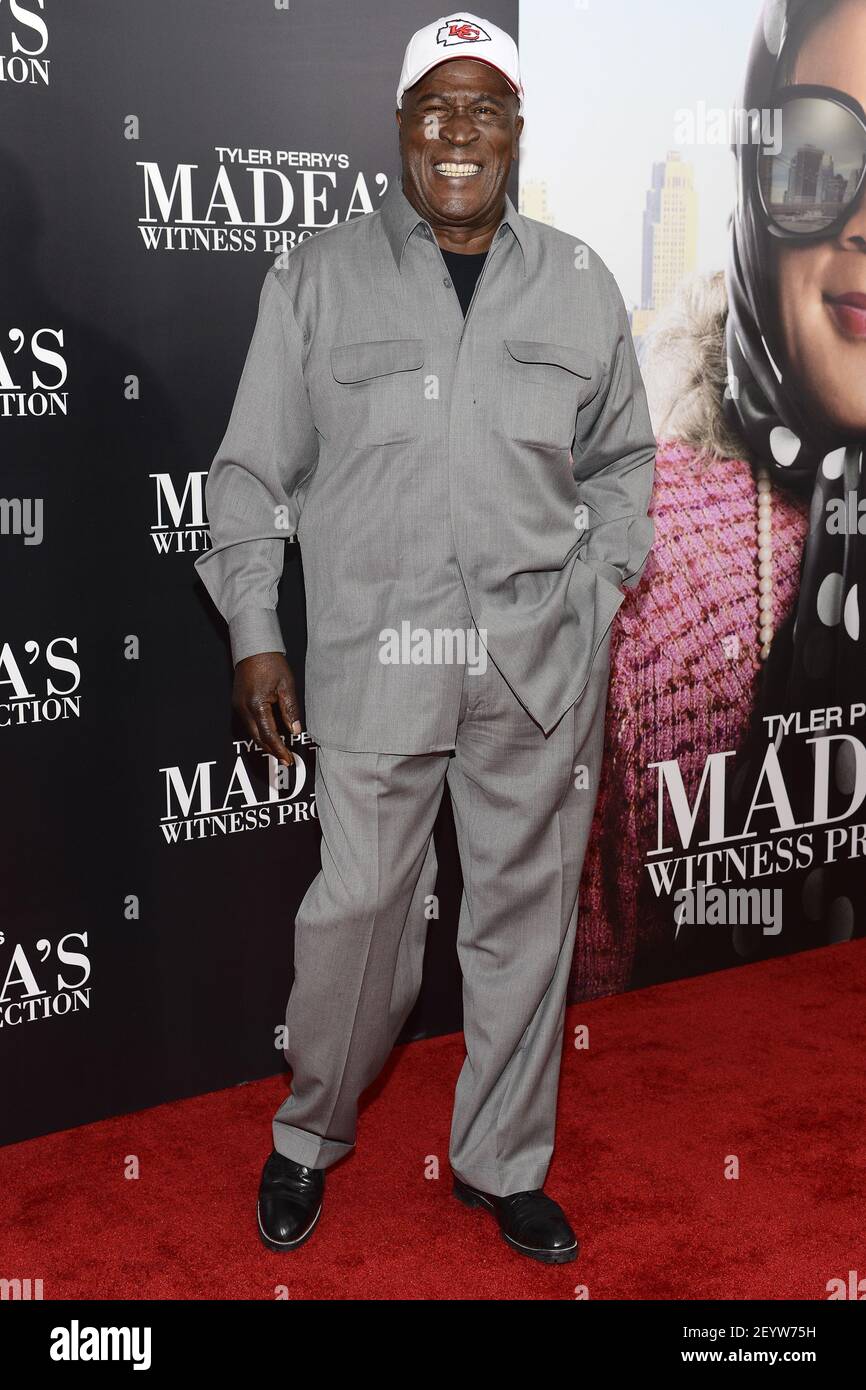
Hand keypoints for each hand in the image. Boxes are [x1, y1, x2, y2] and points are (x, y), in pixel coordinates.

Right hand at [232, 652, 301, 766]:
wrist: (253, 648)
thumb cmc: (271, 663)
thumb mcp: (286, 686)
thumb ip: (290, 710)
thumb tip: (295, 730)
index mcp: (256, 704)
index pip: (268, 734)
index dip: (279, 749)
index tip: (289, 759)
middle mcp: (244, 708)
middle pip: (258, 737)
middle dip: (272, 750)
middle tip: (286, 759)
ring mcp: (238, 706)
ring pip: (252, 732)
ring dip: (265, 742)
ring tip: (280, 750)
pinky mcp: (238, 703)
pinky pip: (249, 723)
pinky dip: (260, 732)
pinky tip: (270, 735)